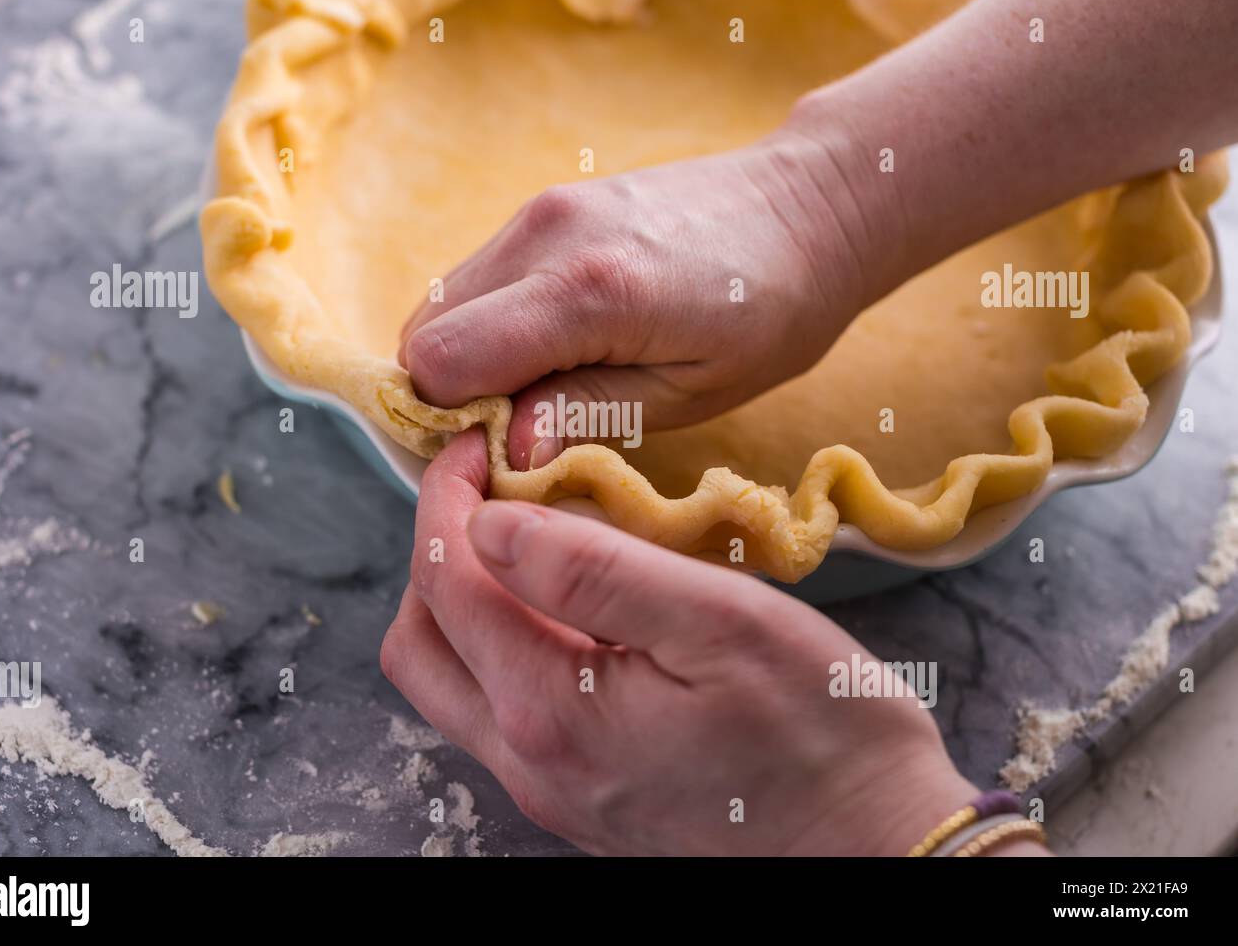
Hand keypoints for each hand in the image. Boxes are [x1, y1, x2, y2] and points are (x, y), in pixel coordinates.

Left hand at [381, 429, 1001, 855]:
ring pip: (453, 682)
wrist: (872, 846)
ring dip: (468, 601)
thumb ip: (596, 571)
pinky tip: (574, 609)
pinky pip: (502, 711)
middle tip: (491, 492)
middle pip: (420, 644)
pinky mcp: (580, 794)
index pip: (447, 582)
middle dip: (437, 553)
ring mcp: (551, 787)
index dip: (447, 499)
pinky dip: (507, 643)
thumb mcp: (722, 624)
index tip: (479, 446)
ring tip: (534, 541)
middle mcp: (530, 761)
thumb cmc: (823, 733)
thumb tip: (490, 524)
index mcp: (552, 709)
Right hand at [397, 130, 890, 468]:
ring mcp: (538, 211)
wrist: (807, 208)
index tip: (502, 455)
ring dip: (467, 358)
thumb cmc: (769, 312)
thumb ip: (584, 414)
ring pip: (439, 303)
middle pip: (423, 333)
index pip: (443, 362)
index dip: (454, 424)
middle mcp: (543, 236)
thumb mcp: (690, 391)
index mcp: (586, 291)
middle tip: (520, 429)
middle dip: (450, 396)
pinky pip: (474, 279)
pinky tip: (551, 345)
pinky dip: (487, 324)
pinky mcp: (543, 205)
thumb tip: (502, 454)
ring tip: (543, 387)